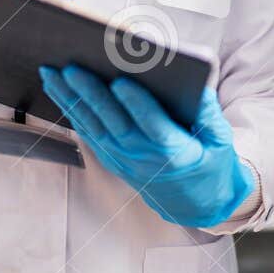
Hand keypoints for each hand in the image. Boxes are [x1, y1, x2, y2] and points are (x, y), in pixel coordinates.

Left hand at [38, 66, 253, 228]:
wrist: (197, 203)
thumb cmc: (211, 164)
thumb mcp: (221, 141)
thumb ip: (209, 112)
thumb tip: (198, 85)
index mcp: (175, 154)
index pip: (153, 126)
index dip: (137, 104)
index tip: (122, 81)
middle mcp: (144, 159)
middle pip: (113, 124)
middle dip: (91, 95)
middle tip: (72, 68)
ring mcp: (125, 161)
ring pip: (93, 128)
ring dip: (71, 100)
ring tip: (52, 72)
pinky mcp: (113, 160)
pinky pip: (89, 134)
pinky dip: (72, 112)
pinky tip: (59, 91)